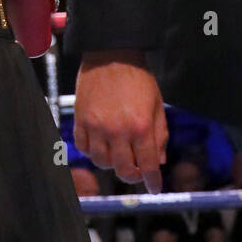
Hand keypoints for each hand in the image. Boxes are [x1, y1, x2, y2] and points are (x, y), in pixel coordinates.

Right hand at [73, 51, 167, 192]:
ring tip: (117, 153)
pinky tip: (100, 144)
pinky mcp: (81, 119)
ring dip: (111, 163)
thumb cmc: (137, 78)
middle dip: (133, 175)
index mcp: (141, 127)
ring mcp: (97, 126)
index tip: (154, 188)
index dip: (153, 182)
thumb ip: (160, 134)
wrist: (111, 53)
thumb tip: (158, 160)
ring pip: (102, 162)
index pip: (148, 166)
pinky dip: (92, 151)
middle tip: (136, 171)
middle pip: (124, 170)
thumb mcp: (157, 105)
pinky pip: (83, 147)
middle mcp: (118, 131)